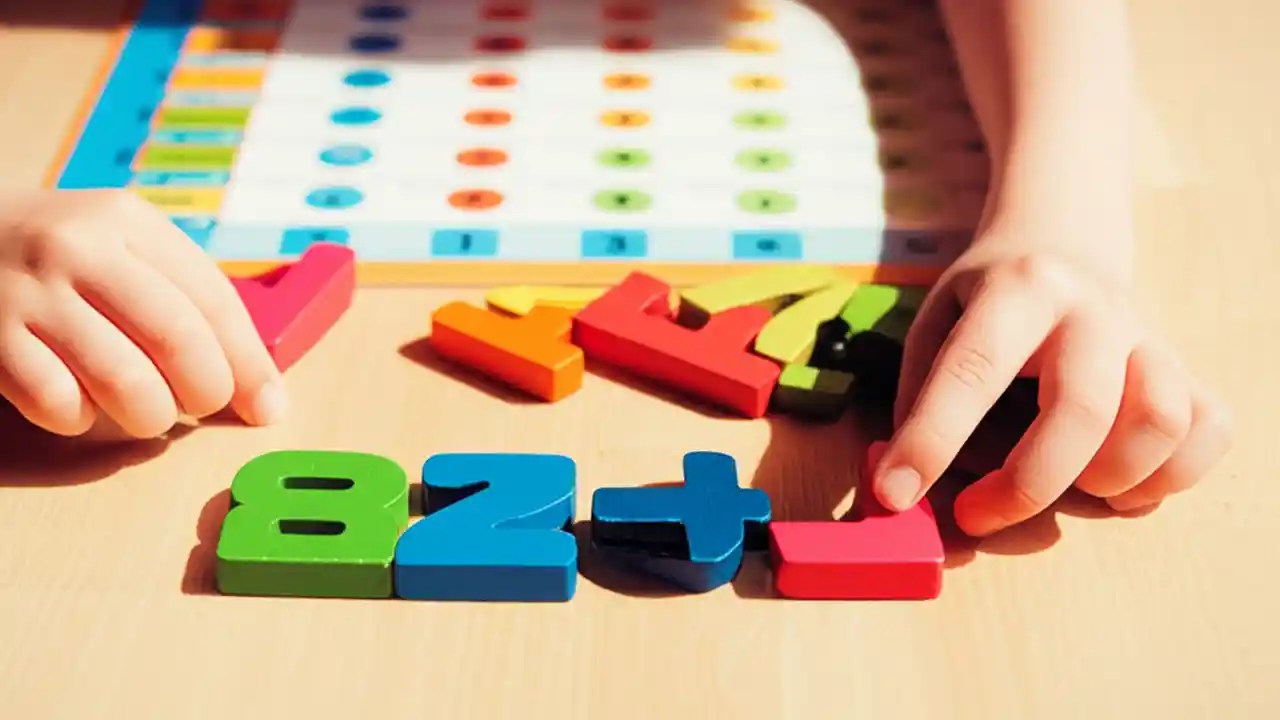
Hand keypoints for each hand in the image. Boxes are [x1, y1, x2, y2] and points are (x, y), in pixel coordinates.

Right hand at [0, 189, 284, 437]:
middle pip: (178, 340)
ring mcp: (28, 293)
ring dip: (150, 416)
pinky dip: (81, 419)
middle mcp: (79, 248)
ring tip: (147, 413)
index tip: (268, 407)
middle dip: (206, 393)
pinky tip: (80, 404)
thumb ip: (186, 302)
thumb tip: (261, 392)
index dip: (250, 364)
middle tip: (202, 408)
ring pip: (125, 382)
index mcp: (128, 220)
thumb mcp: (121, 247)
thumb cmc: (58, 258)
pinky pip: (58, 404)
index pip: (214, 300)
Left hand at [871, 221, 1232, 535]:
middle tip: (978, 514)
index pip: (972, 370)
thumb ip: (918, 396)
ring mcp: (1148, 336)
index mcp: (1016, 288)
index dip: (931, 440)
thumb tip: (903, 487)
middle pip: (1080, 408)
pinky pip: (1207, 431)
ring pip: (1159, 421)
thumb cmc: (988, 300)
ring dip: (1110, 479)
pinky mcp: (1187, 367)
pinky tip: (1121, 480)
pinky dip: (1169, 476)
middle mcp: (1091, 308)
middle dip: (1025, 484)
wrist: (1064, 242)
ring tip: (1068, 487)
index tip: (895, 495)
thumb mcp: (936, 320)